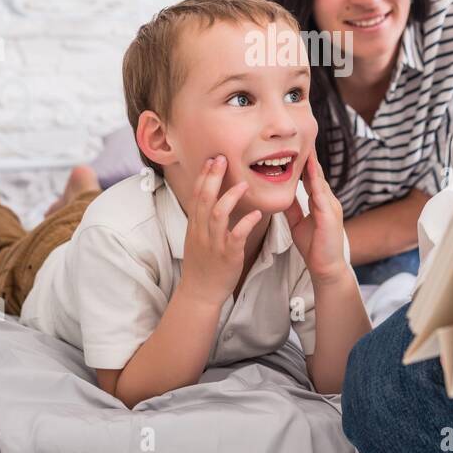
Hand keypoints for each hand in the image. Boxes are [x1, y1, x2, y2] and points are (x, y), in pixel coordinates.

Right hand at [179, 155, 262, 305]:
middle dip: (213, 177)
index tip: (212, 159)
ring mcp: (214, 244)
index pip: (197, 195)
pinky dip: (246, 223)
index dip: (204, 176)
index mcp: (195, 226)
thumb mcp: (196, 238)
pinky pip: (236, 237)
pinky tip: (257, 214)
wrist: (199, 292)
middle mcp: (201, 232)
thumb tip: (211, 199)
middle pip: (204, 199)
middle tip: (223, 159)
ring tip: (244, 184)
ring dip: (230, 197)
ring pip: (218, 215)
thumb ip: (203, 219)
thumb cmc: (202, 264)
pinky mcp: (227, 256)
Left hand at [284, 154, 347, 284]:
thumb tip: (283, 195)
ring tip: (306, 148)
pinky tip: (310, 171)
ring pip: (320, 181)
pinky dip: (315, 182)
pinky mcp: (330, 216)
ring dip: (313, 165)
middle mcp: (328, 202)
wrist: (326, 268)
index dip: (306, 163)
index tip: (297, 148)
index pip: (312, 178)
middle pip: (318, 175)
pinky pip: (321, 195)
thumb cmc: (314, 247)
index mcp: (321, 203)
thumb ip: (293, 208)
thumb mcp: (298, 223)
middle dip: (311, 158)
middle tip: (304, 138)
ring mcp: (331, 208)